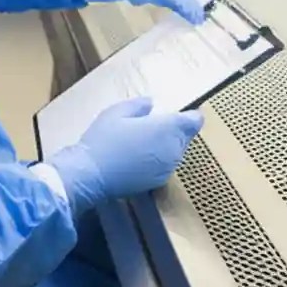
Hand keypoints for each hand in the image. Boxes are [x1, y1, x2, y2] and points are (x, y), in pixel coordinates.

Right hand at [48, 98, 203, 213]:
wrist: (91, 175)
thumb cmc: (104, 140)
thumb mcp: (116, 112)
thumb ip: (139, 105)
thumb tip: (151, 104)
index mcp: (167, 128)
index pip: (195, 120)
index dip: (189, 115)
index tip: (178, 113)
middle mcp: (174, 149)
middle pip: (186, 136)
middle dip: (175, 130)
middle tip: (151, 126)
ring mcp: (168, 168)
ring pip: (176, 152)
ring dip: (166, 145)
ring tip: (142, 142)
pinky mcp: (159, 182)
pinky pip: (166, 165)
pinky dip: (158, 160)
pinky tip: (138, 158)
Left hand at [123, 0, 210, 23]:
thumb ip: (185, 4)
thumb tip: (201, 19)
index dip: (217, 0)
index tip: (224, 17)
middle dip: (207, 9)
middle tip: (213, 28)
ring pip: (190, 2)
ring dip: (195, 13)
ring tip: (202, 30)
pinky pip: (179, 7)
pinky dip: (183, 15)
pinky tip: (185, 26)